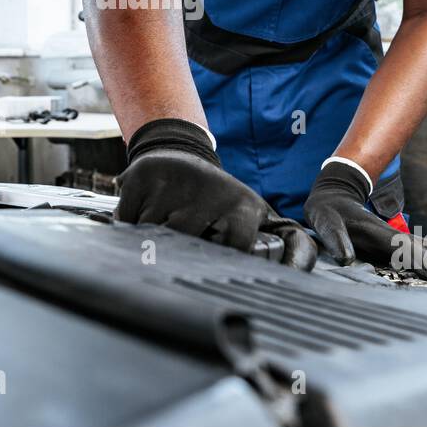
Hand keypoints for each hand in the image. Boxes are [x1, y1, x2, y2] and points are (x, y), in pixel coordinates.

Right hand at [116, 119, 316, 269]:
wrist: (179, 154)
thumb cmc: (220, 200)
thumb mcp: (252, 215)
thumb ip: (281, 243)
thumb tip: (299, 271)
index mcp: (245, 206)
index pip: (235, 247)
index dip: (220, 262)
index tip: (209, 271)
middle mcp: (213, 191)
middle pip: (186, 242)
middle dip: (178, 250)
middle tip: (178, 245)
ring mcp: (175, 182)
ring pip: (153, 234)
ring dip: (152, 238)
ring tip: (164, 225)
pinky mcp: (143, 176)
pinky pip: (127, 221)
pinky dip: (128, 225)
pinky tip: (144, 213)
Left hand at [303, 160, 426, 284]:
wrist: (333, 199)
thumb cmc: (330, 213)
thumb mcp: (327, 223)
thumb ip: (336, 239)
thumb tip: (347, 258)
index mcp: (380, 234)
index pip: (408, 249)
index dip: (422, 262)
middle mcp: (394, 239)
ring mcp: (396, 244)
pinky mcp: (393, 249)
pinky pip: (420, 258)